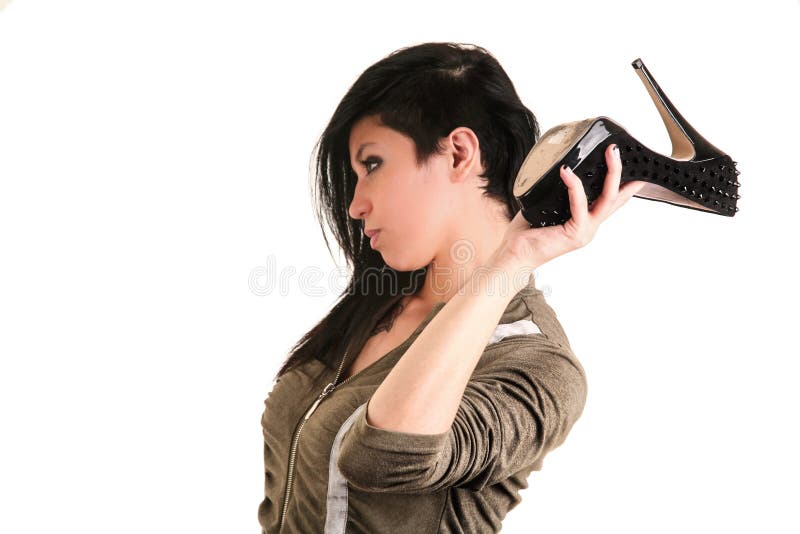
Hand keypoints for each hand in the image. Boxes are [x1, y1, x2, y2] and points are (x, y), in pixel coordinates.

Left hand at [487, 143, 647, 283]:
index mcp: (585, 221)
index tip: (636, 167)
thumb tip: (561, 167)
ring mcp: (585, 231)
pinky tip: (568, 172)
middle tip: (618, 150)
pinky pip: (580, 205)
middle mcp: (590, 226)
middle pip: (615, 197)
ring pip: (606, 199)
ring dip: (611, 173)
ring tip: (609, 153)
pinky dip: (575, 187)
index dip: (626, 185)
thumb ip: (558, 192)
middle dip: (620, 171)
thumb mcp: (547, 207)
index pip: (611, 201)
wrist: (515, 255)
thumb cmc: (527, 232)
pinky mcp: (576, 234)